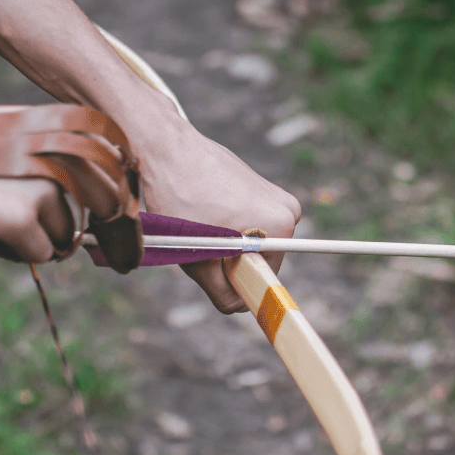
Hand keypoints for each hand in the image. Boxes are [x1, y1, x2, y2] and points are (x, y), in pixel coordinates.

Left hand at [139, 125, 300, 313]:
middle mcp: (287, 209)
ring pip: (249, 242)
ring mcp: (275, 195)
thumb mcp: (196, 257)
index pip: (264, 279)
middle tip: (199, 243)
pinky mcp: (260, 185)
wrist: (166, 147)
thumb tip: (240, 306)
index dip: (234, 280)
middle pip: (258, 259)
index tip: (209, 267)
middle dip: (229, 260)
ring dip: (224, 244)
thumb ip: (222, 292)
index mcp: (280, 226)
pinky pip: (245, 222)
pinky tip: (202, 210)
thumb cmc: (179, 198)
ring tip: (198, 223)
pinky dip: (224, 225)